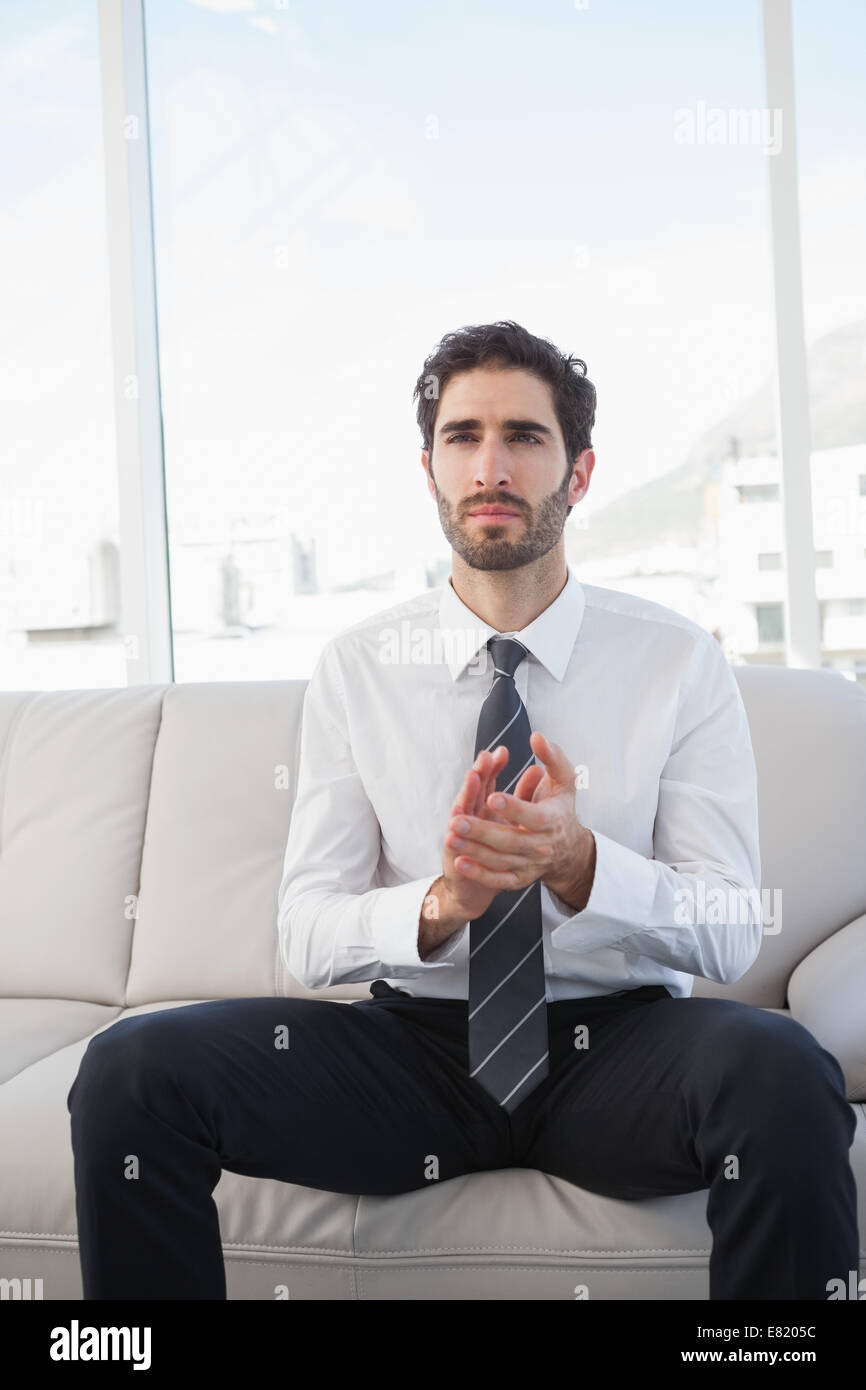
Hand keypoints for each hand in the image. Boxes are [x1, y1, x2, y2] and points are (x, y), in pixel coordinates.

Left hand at [443, 732, 595, 910]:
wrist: (569, 850)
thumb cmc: (561, 809)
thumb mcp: (564, 782)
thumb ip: (552, 758)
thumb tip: (537, 737)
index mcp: (552, 820)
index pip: (533, 816)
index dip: (513, 807)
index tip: (491, 797)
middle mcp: (542, 845)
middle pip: (511, 841)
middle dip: (482, 832)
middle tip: (456, 821)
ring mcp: (530, 864)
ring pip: (500, 860)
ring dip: (474, 851)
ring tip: (450, 838)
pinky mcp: (520, 878)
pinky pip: (499, 880)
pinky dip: (480, 874)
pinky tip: (460, 862)